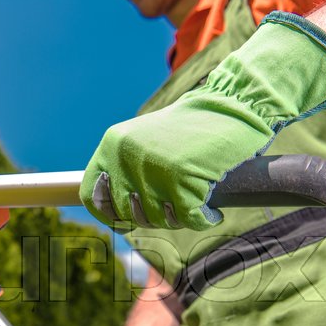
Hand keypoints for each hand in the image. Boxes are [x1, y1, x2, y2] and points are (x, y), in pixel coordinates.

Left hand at [80, 12, 325, 230]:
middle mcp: (128, 155)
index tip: (127, 221)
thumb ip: (123, 170)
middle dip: (154, 217)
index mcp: (113, 145)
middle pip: (129, 213)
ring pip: (160, 219)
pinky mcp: (184, 179)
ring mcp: (155, 168)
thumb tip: (112, 215)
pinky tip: (211, 210)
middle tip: (177, 205)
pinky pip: (190, 219)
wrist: (233, 105)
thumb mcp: (143, 141)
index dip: (108, 214)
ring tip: (195, 199)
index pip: (91, 194)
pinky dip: (204, 219)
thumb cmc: (191, 130)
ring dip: (181, 217)